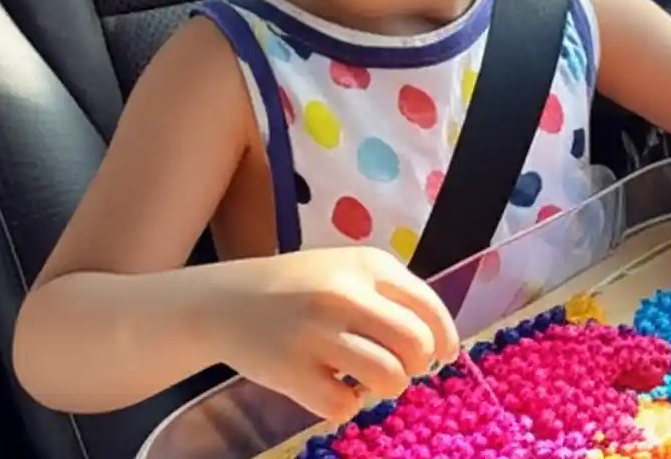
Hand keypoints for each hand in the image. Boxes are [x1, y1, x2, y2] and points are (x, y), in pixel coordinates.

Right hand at [204, 246, 459, 422]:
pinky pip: (344, 406)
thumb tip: (439, 344)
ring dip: (387, 387)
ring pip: (389, 378)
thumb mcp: (348, 271)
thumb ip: (392, 297)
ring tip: (366, 379)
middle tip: (400, 368)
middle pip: (416, 345)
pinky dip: (346, 406)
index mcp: (368, 264)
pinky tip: (332, 388)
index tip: (442, 355)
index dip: (445, 338)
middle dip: (417, 365)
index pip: (429, 307)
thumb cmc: (300, 288)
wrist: (225, 301)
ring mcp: (316, 333)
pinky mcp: (291, 371)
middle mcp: (345, 294)